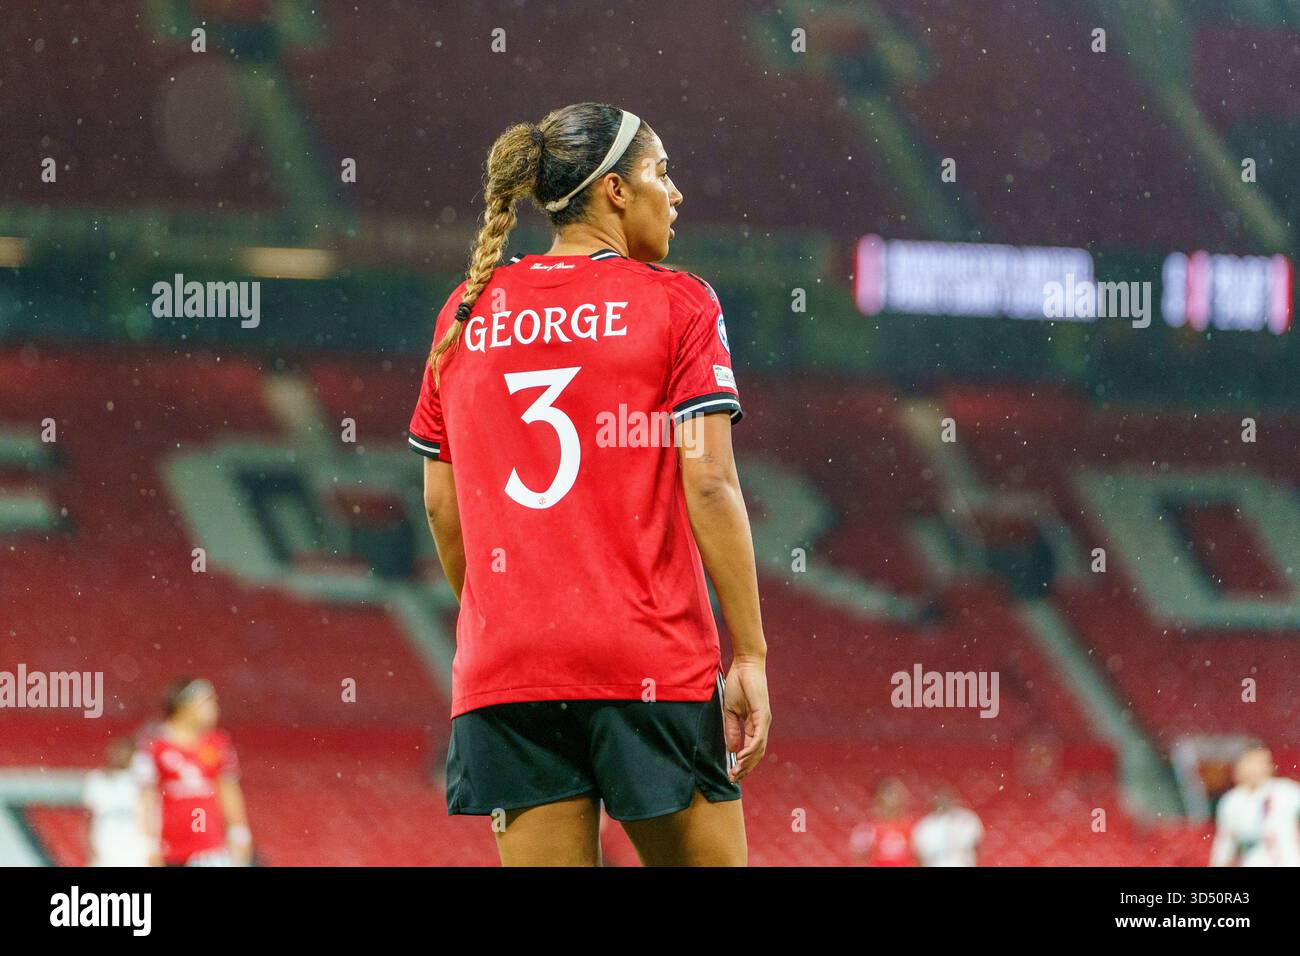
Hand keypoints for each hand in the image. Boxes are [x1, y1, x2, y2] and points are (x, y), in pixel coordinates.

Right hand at [723, 658, 770, 782]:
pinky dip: (750, 749)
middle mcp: (762, 725)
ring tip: (735, 772)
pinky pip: (758, 737)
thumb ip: (731, 730)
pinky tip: (740, 757)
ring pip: (758, 748)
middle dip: (745, 768)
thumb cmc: (737, 685)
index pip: (751, 749)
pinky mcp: (762, 715)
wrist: (745, 665)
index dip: (742, 763)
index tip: (731, 774)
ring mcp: (764, 721)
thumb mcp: (730, 711)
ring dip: (747, 762)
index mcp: (754, 725)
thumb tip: (732, 750)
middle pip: (756, 753)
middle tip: (732, 779)